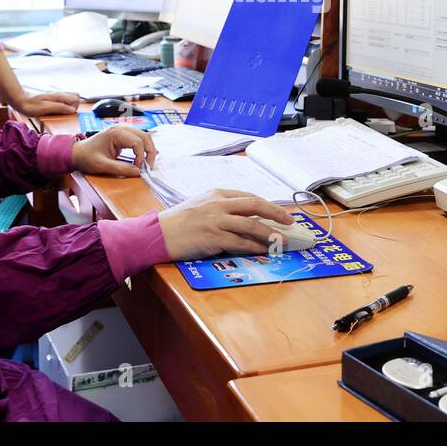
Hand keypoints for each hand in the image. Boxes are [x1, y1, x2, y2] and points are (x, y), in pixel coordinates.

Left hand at [10, 91, 80, 116]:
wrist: (19, 100)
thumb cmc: (31, 105)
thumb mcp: (45, 108)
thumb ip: (60, 108)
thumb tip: (73, 110)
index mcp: (58, 96)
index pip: (76, 98)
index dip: (75, 108)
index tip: (68, 115)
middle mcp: (58, 95)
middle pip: (74, 98)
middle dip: (73, 107)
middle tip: (64, 115)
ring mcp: (55, 96)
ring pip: (68, 100)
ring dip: (67, 107)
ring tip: (59, 115)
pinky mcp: (51, 99)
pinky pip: (61, 102)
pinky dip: (61, 107)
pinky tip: (54, 113)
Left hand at [72, 126, 157, 177]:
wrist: (77, 153)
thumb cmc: (86, 157)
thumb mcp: (102, 165)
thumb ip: (120, 169)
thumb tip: (138, 172)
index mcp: (115, 133)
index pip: (137, 142)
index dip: (141, 157)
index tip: (138, 169)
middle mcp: (121, 128)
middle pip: (144, 136)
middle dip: (150, 152)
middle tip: (149, 166)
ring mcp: (122, 130)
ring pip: (144, 136)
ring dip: (148, 149)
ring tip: (148, 163)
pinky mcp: (122, 135)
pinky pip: (138, 138)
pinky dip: (144, 146)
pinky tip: (147, 155)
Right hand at [158, 188, 296, 259]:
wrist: (156, 233)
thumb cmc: (177, 221)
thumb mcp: (200, 205)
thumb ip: (221, 208)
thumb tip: (244, 217)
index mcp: (216, 194)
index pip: (249, 197)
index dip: (268, 205)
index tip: (279, 212)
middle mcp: (219, 204)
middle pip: (255, 206)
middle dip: (276, 214)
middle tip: (290, 222)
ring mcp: (217, 221)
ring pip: (252, 226)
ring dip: (271, 234)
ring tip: (282, 241)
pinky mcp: (213, 238)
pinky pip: (241, 243)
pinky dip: (255, 247)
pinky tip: (263, 251)